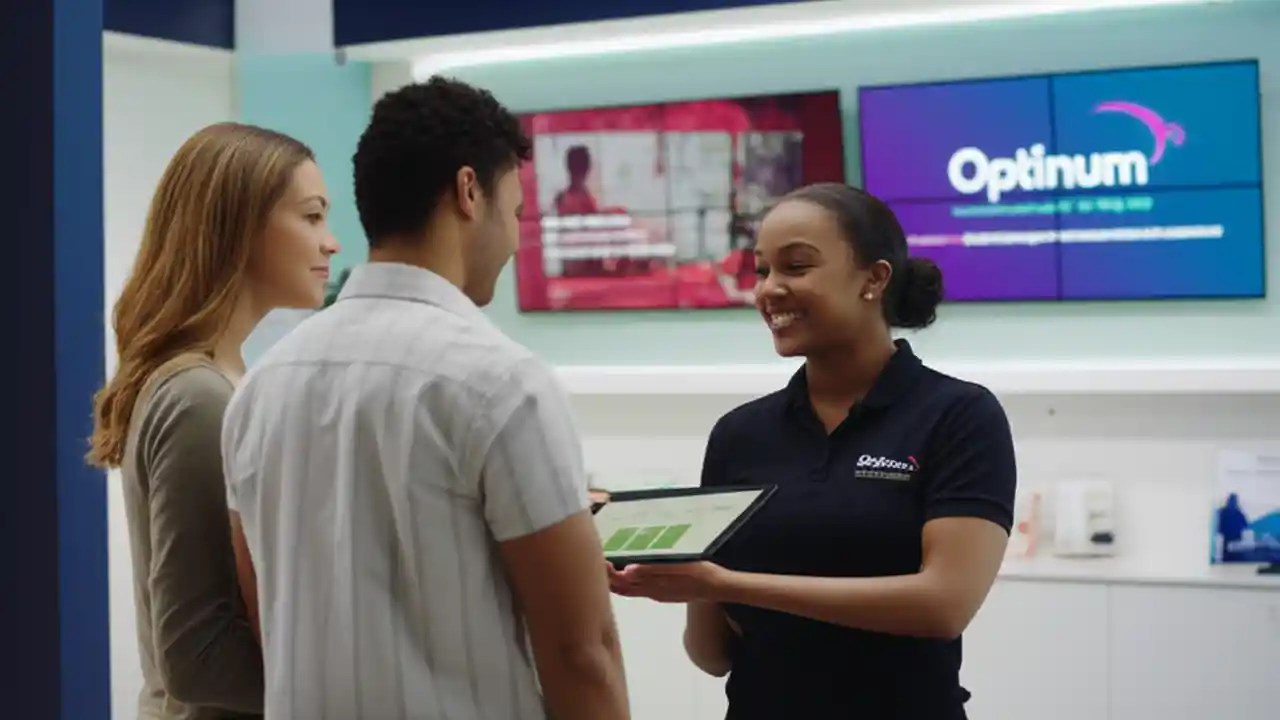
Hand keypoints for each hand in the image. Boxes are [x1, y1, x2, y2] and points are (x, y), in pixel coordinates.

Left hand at [606, 561, 732, 602]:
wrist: (717, 588)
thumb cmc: (699, 574)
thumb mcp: (677, 568)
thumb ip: (652, 570)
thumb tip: (627, 570)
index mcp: (652, 586)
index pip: (622, 582)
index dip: (609, 573)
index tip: (601, 559)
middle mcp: (651, 592)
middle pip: (623, 587)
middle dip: (610, 577)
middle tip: (601, 560)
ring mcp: (657, 594)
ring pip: (630, 590)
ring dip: (618, 581)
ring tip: (608, 568)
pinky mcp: (663, 594)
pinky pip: (640, 591)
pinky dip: (629, 585)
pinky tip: (628, 577)